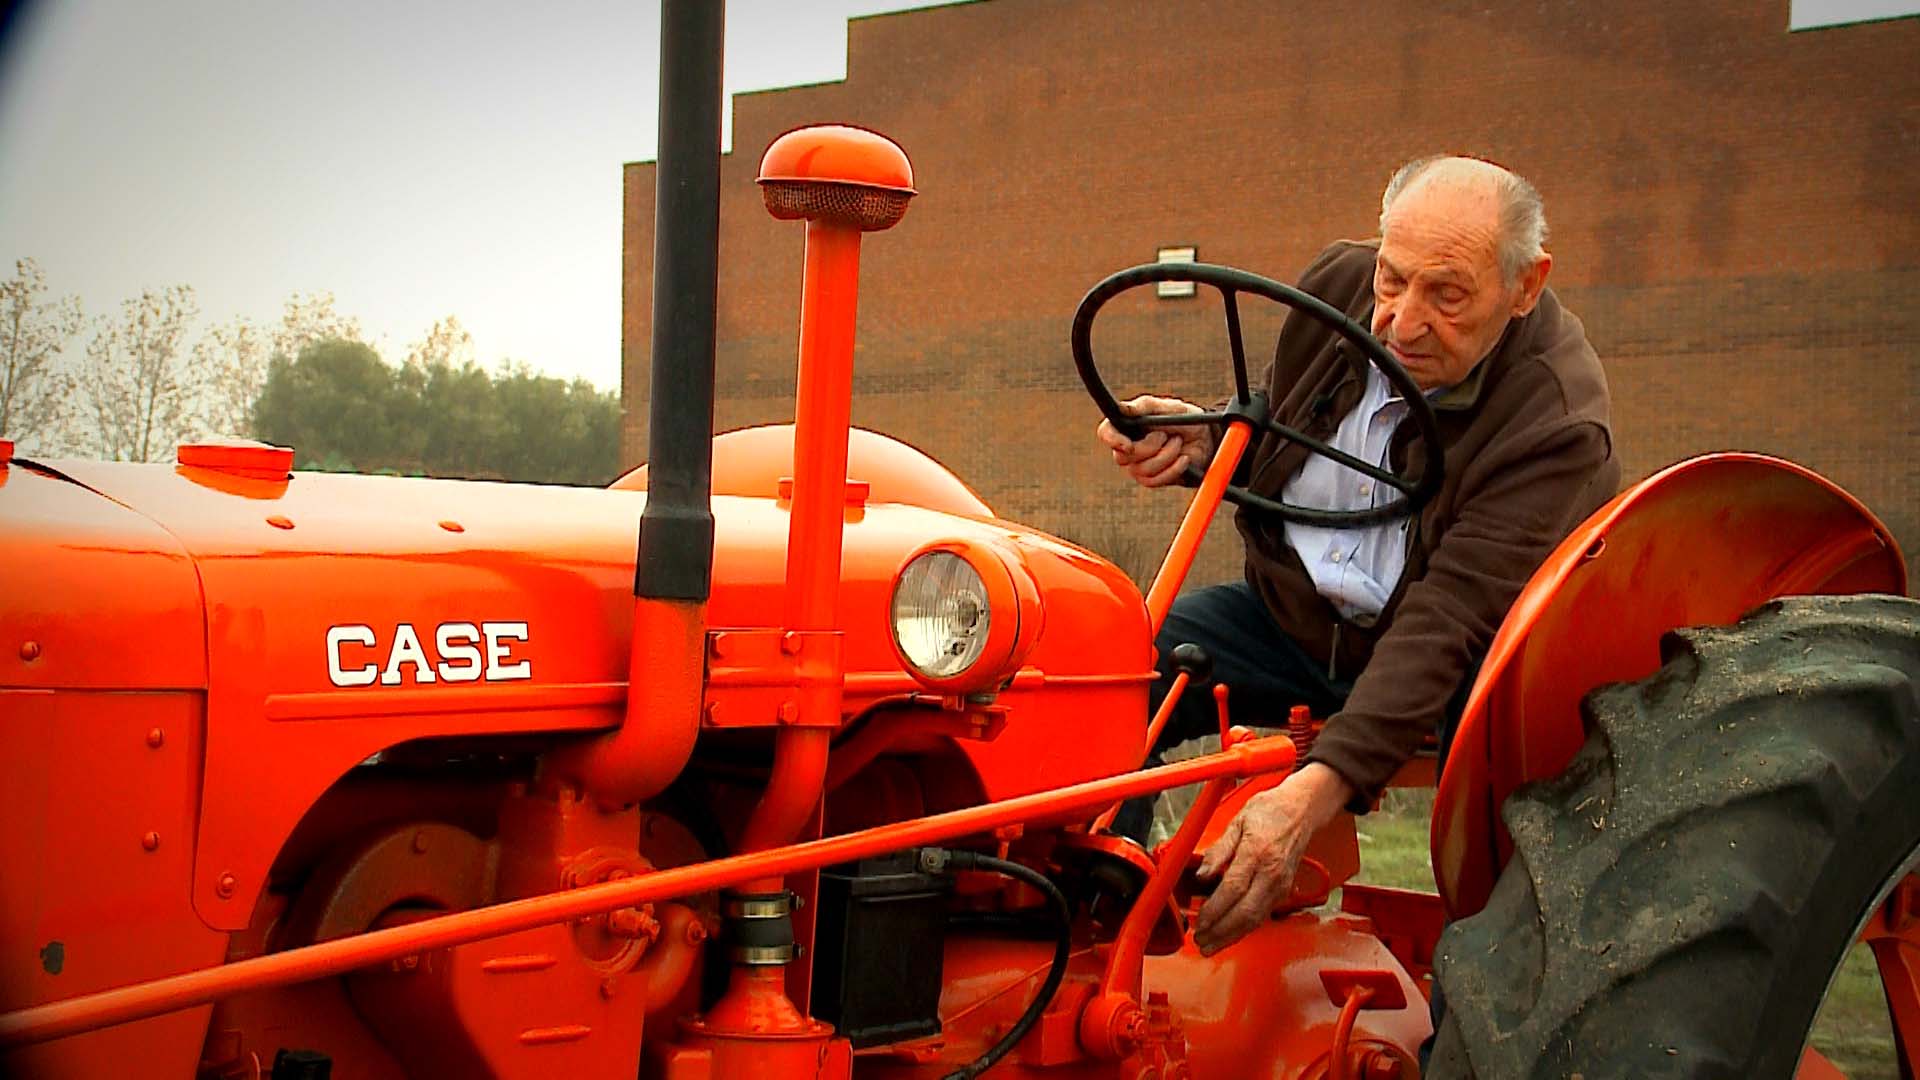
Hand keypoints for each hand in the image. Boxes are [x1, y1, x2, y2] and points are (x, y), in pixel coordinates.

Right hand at [1094, 395, 1214, 487]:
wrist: (1204, 438)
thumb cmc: (1183, 418)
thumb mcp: (1166, 407)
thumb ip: (1143, 407)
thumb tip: (1120, 408)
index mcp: (1126, 425)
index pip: (1105, 433)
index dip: (1112, 440)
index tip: (1128, 444)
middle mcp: (1127, 447)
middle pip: (1123, 457)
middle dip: (1150, 446)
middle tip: (1165, 434)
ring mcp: (1137, 465)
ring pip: (1142, 470)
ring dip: (1166, 455)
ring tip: (1177, 442)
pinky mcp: (1151, 479)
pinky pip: (1155, 481)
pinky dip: (1173, 469)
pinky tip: (1183, 459)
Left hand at [1191, 763, 1353, 954]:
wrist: (1302, 810)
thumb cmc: (1270, 812)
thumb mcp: (1238, 821)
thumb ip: (1219, 850)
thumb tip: (1202, 874)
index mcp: (1257, 853)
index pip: (1233, 889)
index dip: (1214, 910)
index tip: (1199, 921)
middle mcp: (1272, 874)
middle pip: (1246, 912)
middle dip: (1221, 932)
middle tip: (1201, 942)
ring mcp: (1281, 884)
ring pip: (1256, 919)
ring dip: (1232, 936)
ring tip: (1211, 946)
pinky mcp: (1284, 891)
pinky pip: (1262, 915)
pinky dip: (1245, 929)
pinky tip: (1230, 934)